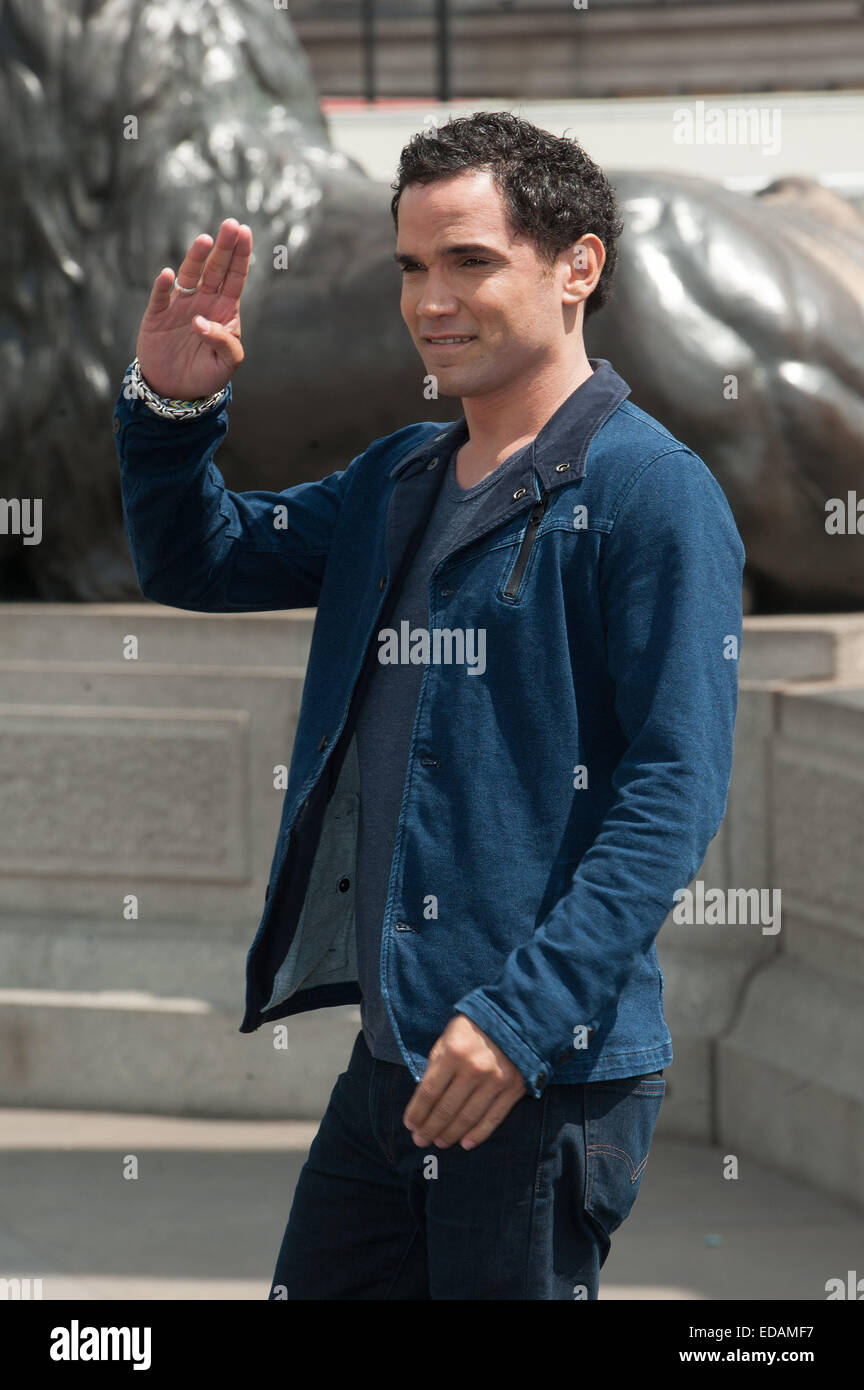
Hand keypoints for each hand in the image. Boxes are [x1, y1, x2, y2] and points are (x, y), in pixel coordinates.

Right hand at [135, 218, 251, 399]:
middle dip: (223, 247)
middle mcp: (203, 301)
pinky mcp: (158, 315)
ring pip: (189, 276)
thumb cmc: (207, 375)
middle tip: (231, 224)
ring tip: (205, 240)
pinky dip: (163, 286)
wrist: (177, 390)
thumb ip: (223, 343)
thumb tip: (201, 322)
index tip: (245, 232)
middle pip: (214, 269)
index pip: (235, 277)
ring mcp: (180, 306)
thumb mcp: (226, 364)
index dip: (240, 256)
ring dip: (196, 258)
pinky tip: (167, 275)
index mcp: (224, 309)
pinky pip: (160, 297)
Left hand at [402, 1014, 525, 1150]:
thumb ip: (436, 1066)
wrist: (513, 1019)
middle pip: (446, 1109)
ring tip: (439, 1143)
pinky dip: (479, 1134)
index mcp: (453, 1053)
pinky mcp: (513, 1088)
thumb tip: (424, 1100)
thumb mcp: (447, 1038)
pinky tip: (466, 1143)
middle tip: (420, 1140)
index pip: (428, 1092)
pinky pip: (493, 1118)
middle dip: (430, 1128)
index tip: (410, 1125)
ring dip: (450, 1134)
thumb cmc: (472, 1029)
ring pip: (468, 1117)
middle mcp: (474, 1068)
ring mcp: (495, 1080)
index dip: (417, 1112)